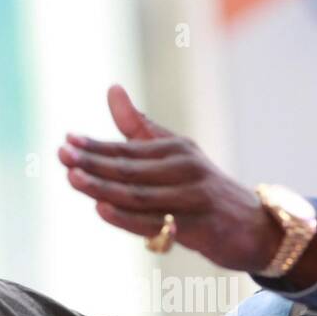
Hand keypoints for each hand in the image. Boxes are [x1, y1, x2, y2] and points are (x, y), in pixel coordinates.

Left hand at [57, 85, 283, 272]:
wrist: (254, 227)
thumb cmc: (204, 191)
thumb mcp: (175, 156)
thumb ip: (139, 129)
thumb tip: (112, 88)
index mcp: (175, 149)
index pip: (127, 147)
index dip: (94, 146)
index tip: (65, 142)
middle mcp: (185, 167)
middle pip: (130, 167)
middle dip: (93, 162)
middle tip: (62, 156)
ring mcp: (193, 197)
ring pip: (139, 194)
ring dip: (103, 186)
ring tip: (73, 178)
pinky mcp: (199, 226)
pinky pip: (157, 222)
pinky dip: (127, 217)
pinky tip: (102, 209)